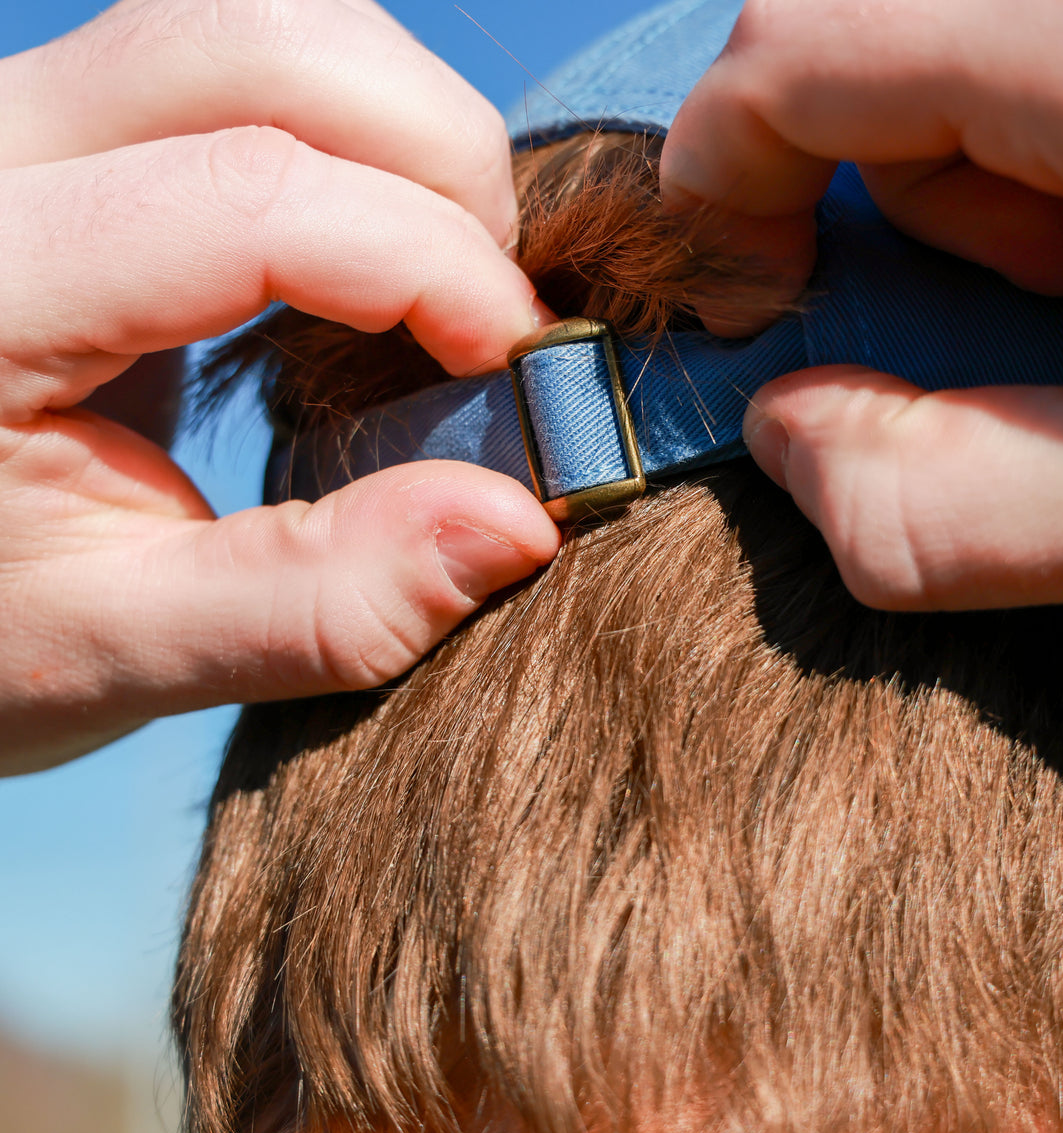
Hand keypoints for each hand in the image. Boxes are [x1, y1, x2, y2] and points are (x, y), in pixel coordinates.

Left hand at [0, 0, 559, 774]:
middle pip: (256, 44)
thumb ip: (319, 603)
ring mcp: (19, 129)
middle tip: (494, 310)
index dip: (430, 265)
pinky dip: (353, 140)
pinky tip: (376, 253)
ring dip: (400, 132)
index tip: (521, 368)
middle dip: (436, 158)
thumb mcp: (127, 649)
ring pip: (255, 28)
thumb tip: (520, 523)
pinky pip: (236, 73)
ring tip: (447, 277)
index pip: (249, 198)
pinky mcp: (67, 142)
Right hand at [661, 0, 1062, 609]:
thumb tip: (785, 433)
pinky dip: (1058, 120)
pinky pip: (1048, 25)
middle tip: (992, 300)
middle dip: (878, 184)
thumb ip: (918, 508)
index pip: (792, 49)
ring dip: (984, 159)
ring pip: (960, 22)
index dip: (715, 185)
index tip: (746, 299)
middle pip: (867, 26)